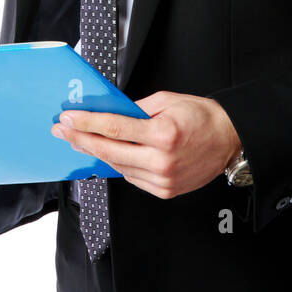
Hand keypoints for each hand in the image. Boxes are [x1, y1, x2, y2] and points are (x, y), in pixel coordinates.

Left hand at [51, 91, 242, 198]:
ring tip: (81, 140)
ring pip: (118, 167)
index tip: (69, 118)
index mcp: (163, 133)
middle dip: (81, 139)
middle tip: (62, 131)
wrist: (229, 140)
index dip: (87, 123)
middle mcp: (162, 160)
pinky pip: (132, 178)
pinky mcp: (165, 191)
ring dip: (96, 153)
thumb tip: (109, 112)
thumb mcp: (167, 101)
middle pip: (110, 151)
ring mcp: (163, 179)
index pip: (114, 128)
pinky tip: (110, 154)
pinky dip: (119, 165)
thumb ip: (136, 108)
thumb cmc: (202, 117)